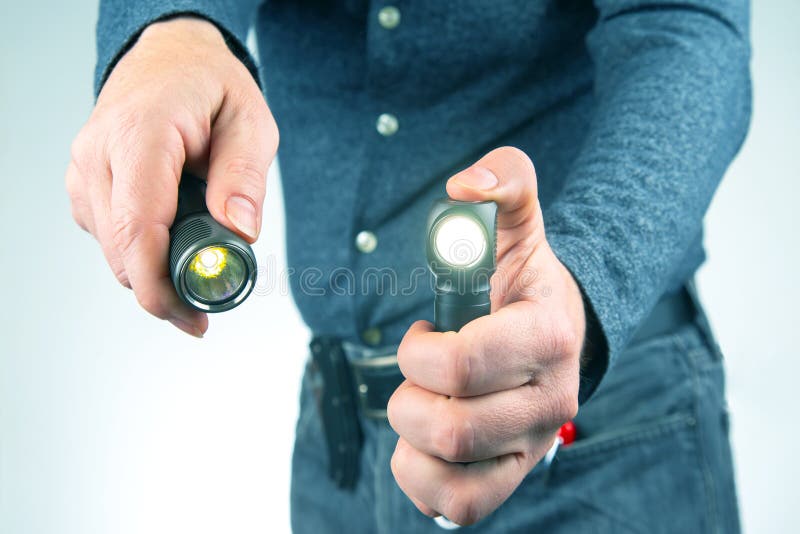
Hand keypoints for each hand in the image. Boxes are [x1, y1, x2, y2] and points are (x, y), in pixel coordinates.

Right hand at [65, 17, 277, 335]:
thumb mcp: (251, 122)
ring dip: (153, 271)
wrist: (170, 59)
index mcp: (141, 133)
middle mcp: (100, 154)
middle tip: (207, 305)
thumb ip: (245, 177)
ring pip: (112, 250)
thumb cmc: (210, 85)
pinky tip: (172, 239)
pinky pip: (109, 237)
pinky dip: (141, 252)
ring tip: (198, 263)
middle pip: (121, 249)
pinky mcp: (87, 185)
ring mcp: (85, 170)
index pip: (138, 226)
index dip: (158, 284)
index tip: (188, 315)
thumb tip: (238, 232)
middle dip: (164, 289)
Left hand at [388, 147, 585, 525]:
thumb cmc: (522, 280)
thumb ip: (502, 180)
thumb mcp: (515, 220)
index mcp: (548, 337)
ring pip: (449, 473)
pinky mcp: (513, 476)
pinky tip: (424, 441)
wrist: (554, 329)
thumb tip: (463, 185)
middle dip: (408, 395)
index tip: (423, 330)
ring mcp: (534, 446)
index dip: (418, 350)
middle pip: (450, 428)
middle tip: (418, 370)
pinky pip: (455, 506)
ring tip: (425, 403)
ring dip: (412, 434)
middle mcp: (550, 402)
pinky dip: (419, 478)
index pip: (463, 366)